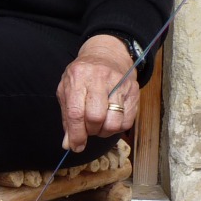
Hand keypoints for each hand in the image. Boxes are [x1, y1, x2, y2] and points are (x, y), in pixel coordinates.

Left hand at [56, 35, 138, 153]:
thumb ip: (67, 117)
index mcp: (77, 77)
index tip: (76, 146)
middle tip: (89, 128)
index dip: (76, 134)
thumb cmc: (83, 75)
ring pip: (113, 122)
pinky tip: (111, 119)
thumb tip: (68, 143)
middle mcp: (99, 78)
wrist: (107, 54)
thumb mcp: (68, 90)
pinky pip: (127, 121)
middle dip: (91, 131)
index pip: (76, 112)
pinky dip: (118, 127)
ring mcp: (119, 84)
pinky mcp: (133, 91)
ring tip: (100, 125)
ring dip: (105, 131)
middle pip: (96, 118)